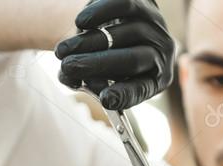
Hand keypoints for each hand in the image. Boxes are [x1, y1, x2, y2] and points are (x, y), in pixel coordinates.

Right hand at [54, 0, 176, 109]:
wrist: (114, 28)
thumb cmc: (105, 61)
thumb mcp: (98, 78)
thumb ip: (85, 82)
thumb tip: (72, 78)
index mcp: (155, 79)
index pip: (141, 90)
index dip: (123, 94)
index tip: (104, 99)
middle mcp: (161, 52)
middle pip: (132, 60)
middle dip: (97, 64)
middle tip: (68, 67)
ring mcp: (155, 26)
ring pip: (125, 33)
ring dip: (89, 42)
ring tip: (62, 51)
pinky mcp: (143, 3)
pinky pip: (124, 6)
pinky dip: (100, 13)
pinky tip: (81, 22)